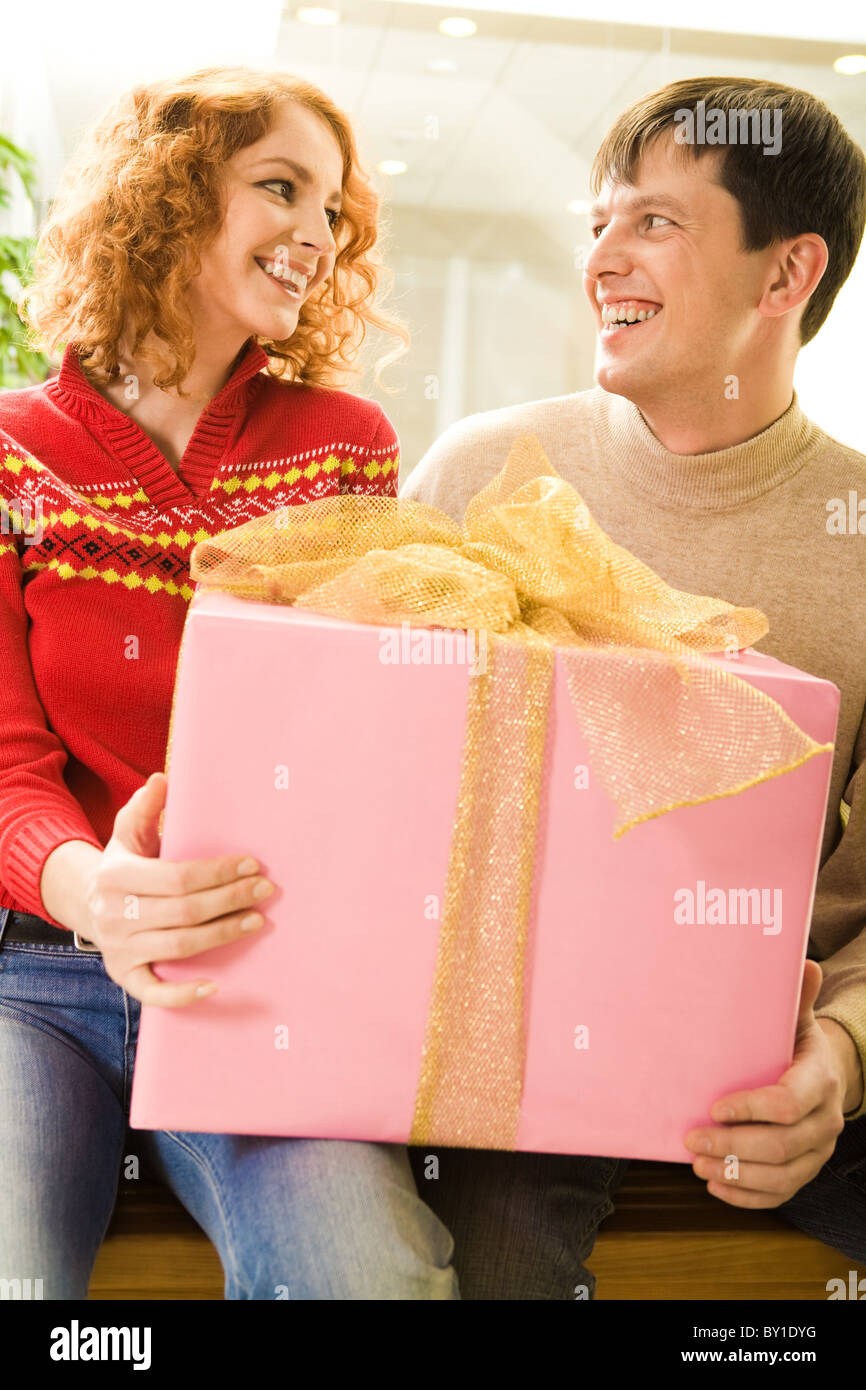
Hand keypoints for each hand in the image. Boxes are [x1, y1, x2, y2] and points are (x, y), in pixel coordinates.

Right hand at [80, 772, 273, 1006]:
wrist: (87, 904)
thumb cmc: (123, 865)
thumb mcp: (127, 832)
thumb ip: (144, 807)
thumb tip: (163, 779)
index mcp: (117, 876)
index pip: (178, 876)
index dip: (218, 872)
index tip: (252, 865)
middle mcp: (115, 915)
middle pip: (185, 911)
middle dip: (231, 899)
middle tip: (266, 890)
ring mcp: (119, 949)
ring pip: (180, 946)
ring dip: (223, 934)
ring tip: (257, 920)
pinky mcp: (124, 977)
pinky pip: (153, 994)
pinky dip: (183, 994)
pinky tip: (216, 986)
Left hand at [684, 960, 846, 1207]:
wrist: (824, 1075)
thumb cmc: (795, 1044)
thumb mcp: (796, 1019)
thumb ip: (796, 996)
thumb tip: (804, 961)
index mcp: (820, 1080)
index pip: (787, 1102)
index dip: (750, 1108)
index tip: (713, 1106)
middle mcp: (825, 1121)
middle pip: (780, 1145)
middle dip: (732, 1146)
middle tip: (692, 1139)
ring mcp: (818, 1151)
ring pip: (781, 1176)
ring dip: (735, 1174)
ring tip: (697, 1165)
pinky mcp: (806, 1171)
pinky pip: (781, 1195)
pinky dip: (747, 1196)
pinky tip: (716, 1185)